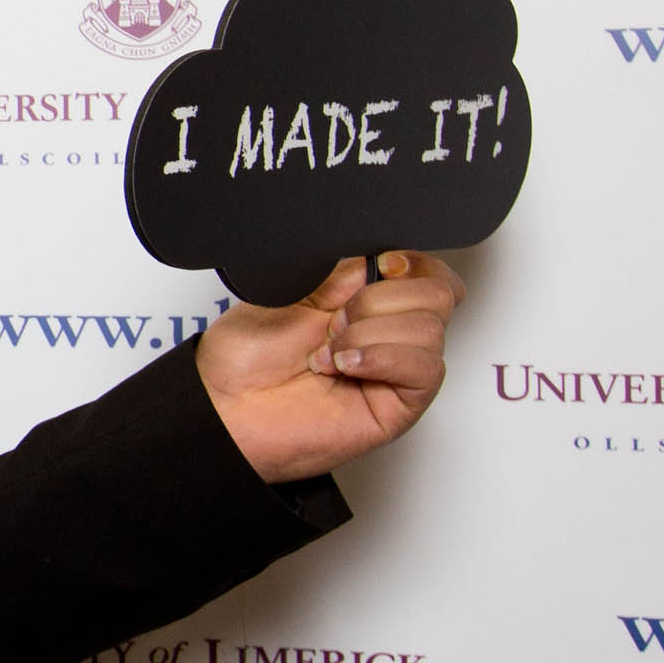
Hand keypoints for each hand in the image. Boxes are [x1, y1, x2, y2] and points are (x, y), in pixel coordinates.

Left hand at [195, 253, 463, 485]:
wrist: (225, 406)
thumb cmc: (247, 356)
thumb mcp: (291, 288)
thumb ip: (341, 270)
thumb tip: (381, 256)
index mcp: (367, 301)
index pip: (428, 274)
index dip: (414, 263)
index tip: (381, 264)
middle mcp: (388, 334)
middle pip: (438, 295)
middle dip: (378, 299)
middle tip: (332, 322)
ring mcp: (395, 370)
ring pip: (430, 329)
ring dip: (368, 333)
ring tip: (327, 352)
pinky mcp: (399, 405)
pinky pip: (425, 369)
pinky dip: (382, 358)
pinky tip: (344, 366)